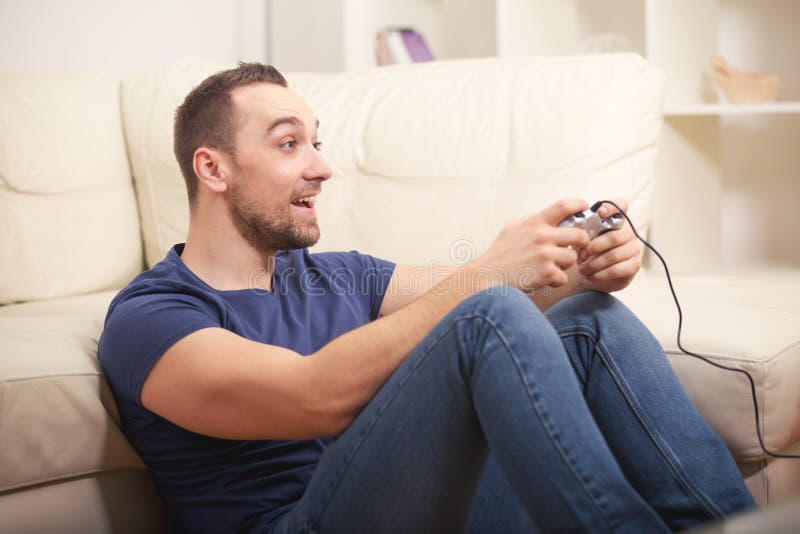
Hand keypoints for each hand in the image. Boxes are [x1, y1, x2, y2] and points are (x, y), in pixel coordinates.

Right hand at [473, 199, 590, 292]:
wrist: (488, 275)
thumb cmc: (499, 254)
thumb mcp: (512, 228)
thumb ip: (530, 221)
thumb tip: (545, 217)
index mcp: (535, 222)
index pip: (564, 206)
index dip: (579, 204)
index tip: (584, 207)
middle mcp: (543, 236)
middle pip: (580, 235)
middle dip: (582, 242)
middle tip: (576, 247)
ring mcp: (546, 255)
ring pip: (572, 258)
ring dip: (565, 264)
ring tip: (550, 266)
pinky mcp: (547, 273)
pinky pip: (563, 277)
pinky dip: (555, 280)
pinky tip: (542, 278)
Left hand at [576, 198, 640, 292]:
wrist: (593, 273)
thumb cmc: (588, 251)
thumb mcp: (582, 239)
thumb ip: (581, 231)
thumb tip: (576, 232)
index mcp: (616, 219)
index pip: (621, 205)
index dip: (612, 207)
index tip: (599, 212)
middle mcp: (629, 231)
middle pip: (614, 236)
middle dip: (594, 247)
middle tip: (580, 255)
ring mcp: (634, 248)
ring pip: (614, 255)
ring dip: (594, 264)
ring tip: (582, 269)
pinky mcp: (634, 265)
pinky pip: (617, 269)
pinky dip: (601, 274)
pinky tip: (591, 275)